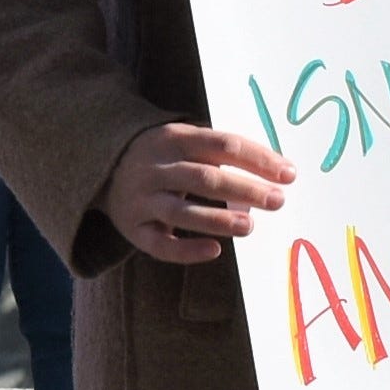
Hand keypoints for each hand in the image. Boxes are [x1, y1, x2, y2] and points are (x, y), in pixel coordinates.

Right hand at [104, 118, 294, 265]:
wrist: (100, 169)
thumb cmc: (160, 156)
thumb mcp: (182, 140)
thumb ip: (219, 151)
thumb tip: (275, 169)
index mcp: (171, 138)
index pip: (222, 144)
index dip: (257, 159)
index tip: (288, 174)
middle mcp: (154, 168)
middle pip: (206, 178)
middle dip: (246, 189)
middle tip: (278, 201)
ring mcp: (141, 199)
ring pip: (183, 211)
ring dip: (219, 220)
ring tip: (250, 226)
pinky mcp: (133, 229)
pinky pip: (160, 244)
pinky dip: (187, 250)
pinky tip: (214, 251)